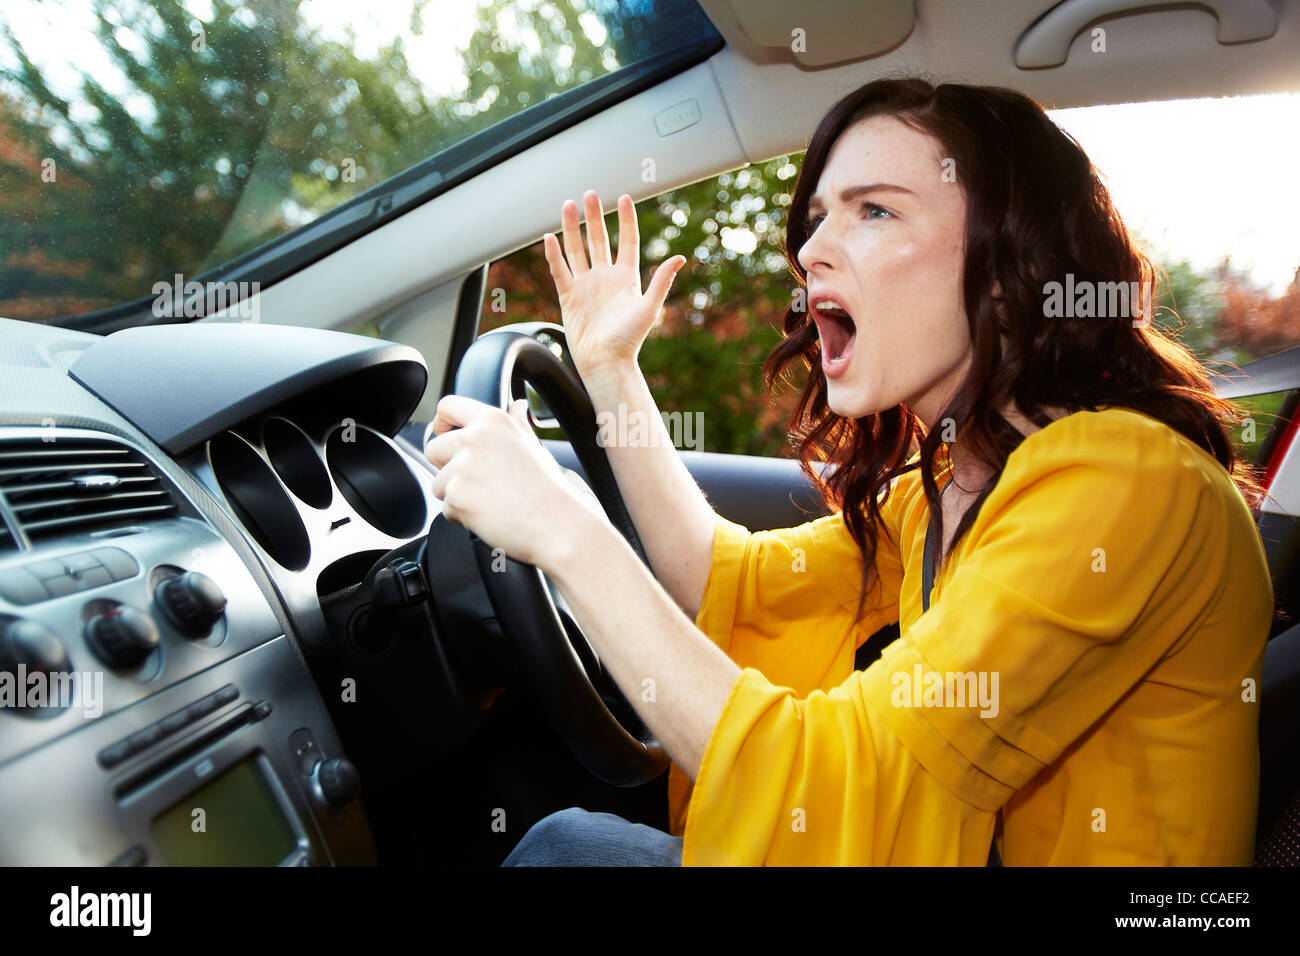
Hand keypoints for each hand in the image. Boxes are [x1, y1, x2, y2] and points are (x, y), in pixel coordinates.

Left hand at [424, 395, 606, 570]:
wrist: (557, 525)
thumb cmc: (549, 490)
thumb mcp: (535, 447)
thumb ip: (518, 424)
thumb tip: (517, 406)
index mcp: (493, 421)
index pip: (448, 406)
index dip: (442, 423)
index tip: (445, 435)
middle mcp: (474, 438)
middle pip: (433, 448)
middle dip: (447, 468)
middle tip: (478, 483)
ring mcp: (463, 467)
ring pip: (438, 483)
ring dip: (457, 496)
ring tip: (490, 501)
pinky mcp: (457, 496)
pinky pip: (445, 508)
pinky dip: (462, 516)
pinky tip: (489, 515)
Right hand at [543, 190, 685, 385]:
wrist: (605, 362)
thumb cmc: (629, 340)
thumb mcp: (649, 308)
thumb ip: (661, 281)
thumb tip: (679, 257)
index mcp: (626, 278)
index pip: (626, 241)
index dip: (626, 220)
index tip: (625, 198)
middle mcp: (605, 278)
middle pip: (598, 240)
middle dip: (594, 217)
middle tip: (590, 194)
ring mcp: (585, 285)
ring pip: (577, 250)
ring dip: (572, 228)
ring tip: (569, 205)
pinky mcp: (568, 296)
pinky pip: (560, 270)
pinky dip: (554, 255)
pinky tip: (549, 237)